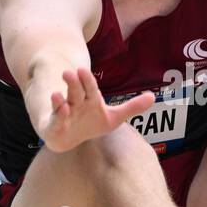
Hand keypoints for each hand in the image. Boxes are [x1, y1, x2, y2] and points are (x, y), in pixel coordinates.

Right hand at [39, 67, 154, 152]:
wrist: (67, 137)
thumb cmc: (90, 123)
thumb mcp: (114, 117)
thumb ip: (132, 107)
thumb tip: (153, 96)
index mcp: (89, 98)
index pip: (89, 87)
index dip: (87, 80)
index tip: (82, 69)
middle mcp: (75, 103)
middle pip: (75, 91)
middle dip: (73, 83)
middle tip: (70, 72)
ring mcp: (63, 114)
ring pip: (62, 104)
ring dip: (59, 100)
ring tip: (57, 94)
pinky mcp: (54, 127)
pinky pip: (55, 121)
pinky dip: (56, 117)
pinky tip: (58, 112)